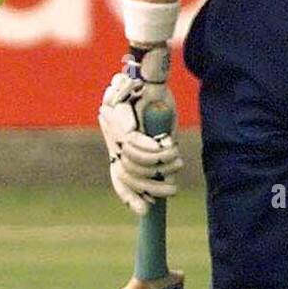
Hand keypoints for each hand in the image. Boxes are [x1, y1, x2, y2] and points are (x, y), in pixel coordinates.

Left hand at [98, 45, 183, 215]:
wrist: (150, 76)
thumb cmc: (157, 103)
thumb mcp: (160, 133)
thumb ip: (158, 154)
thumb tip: (166, 179)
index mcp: (119, 146)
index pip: (119, 179)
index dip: (129, 196)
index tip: (144, 212)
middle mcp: (112, 142)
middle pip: (125, 177)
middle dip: (149, 188)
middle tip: (171, 192)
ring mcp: (114, 135)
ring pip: (135, 165)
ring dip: (159, 166)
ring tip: (175, 159)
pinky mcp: (121, 127)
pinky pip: (140, 150)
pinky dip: (157, 152)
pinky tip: (169, 148)